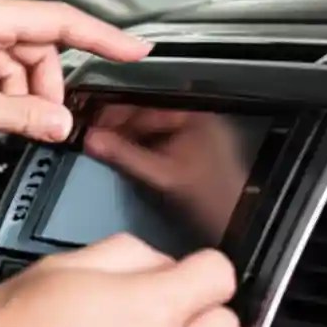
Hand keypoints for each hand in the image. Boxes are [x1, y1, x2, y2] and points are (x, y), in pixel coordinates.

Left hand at [0, 0, 149, 141]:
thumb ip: (22, 116)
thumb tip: (59, 124)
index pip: (62, 21)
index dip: (104, 38)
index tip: (134, 51)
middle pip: (39, 50)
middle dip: (46, 87)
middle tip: (47, 122)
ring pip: (15, 66)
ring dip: (19, 97)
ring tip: (8, 124)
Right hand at [84, 107, 249, 240]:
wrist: (236, 222)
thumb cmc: (213, 199)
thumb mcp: (162, 175)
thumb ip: (125, 156)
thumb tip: (92, 140)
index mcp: (194, 115)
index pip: (144, 105)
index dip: (114, 113)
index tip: (91, 122)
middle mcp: (196, 118)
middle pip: (145, 115)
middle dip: (118, 126)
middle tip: (92, 135)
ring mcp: (194, 134)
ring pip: (149, 129)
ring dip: (126, 137)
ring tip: (103, 146)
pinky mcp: (190, 150)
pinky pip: (157, 141)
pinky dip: (138, 147)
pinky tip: (122, 156)